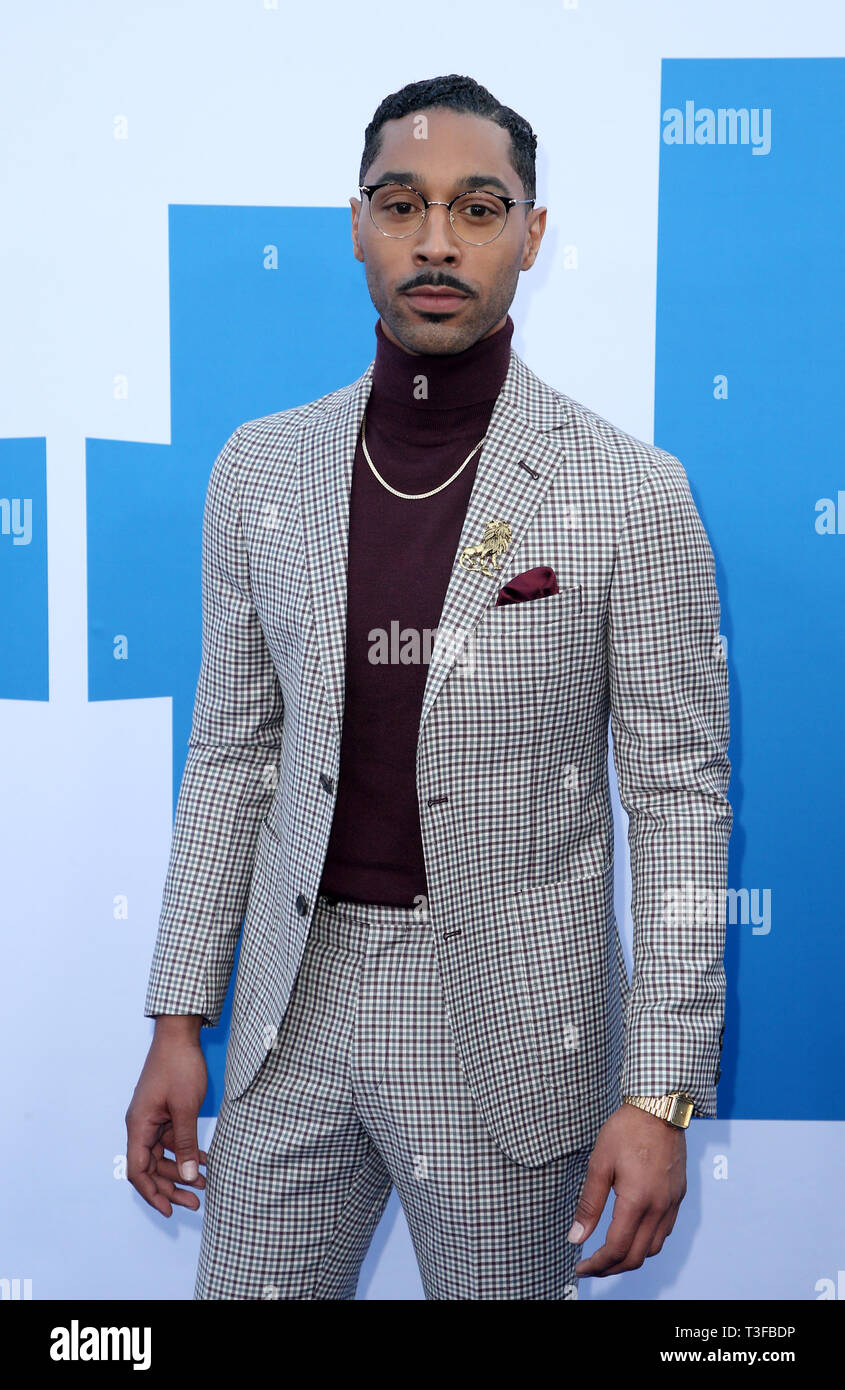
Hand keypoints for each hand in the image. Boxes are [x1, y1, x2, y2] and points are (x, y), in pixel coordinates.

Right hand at [125, 1018, 208, 1217]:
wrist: (180, 1034)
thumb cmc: (179, 1066)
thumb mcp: (185, 1107)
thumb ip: (185, 1143)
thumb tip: (186, 1175)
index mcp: (139, 1125)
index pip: (137, 1170)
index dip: (152, 1193)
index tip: (169, 1211)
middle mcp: (142, 1125)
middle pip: (151, 1167)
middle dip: (172, 1186)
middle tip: (195, 1202)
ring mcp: (153, 1118)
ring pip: (164, 1155)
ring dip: (182, 1169)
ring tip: (206, 1183)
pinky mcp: (165, 1112)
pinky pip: (173, 1139)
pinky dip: (187, 1151)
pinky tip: (206, 1160)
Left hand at [568, 1103, 686, 1276]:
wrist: (660, 1108)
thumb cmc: (626, 1131)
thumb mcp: (599, 1164)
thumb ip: (589, 1204)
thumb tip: (576, 1236)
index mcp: (637, 1201)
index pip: (616, 1249)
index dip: (597, 1264)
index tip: (581, 1266)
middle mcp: (658, 1208)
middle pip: (636, 1256)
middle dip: (612, 1267)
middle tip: (592, 1265)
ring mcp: (671, 1203)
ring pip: (653, 1248)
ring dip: (631, 1257)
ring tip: (610, 1254)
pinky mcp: (678, 1195)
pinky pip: (665, 1231)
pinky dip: (647, 1242)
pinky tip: (633, 1233)